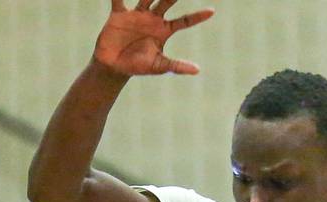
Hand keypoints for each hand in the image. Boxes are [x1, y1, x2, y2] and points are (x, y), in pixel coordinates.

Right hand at [93, 0, 214, 78]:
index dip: (197, 17)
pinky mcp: (119, 15)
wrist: (114, 67)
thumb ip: (176, 66)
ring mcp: (137, 14)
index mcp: (164, 30)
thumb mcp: (159, 66)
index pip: (184, 21)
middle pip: (167, 1)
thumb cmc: (138, 66)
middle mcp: (152, 18)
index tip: (212, 11)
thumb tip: (197, 70)